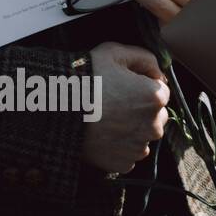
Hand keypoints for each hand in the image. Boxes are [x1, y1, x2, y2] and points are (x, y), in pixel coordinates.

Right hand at [81, 41, 170, 173]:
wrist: (55, 108)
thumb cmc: (84, 78)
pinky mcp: (124, 163)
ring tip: (104, 118)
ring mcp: (139, 146)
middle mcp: (154, 125)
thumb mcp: (113, 53)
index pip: (160, 90)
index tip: (121, 85)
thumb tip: (158, 71)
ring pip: (141, 135)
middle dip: (139, 109)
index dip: (140, 85)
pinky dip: (118, 146)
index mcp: (155, 96)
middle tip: (112, 102)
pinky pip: (127, 153)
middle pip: (154, 115)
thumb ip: (144, 57)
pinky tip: (101, 133)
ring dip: (130, 128)